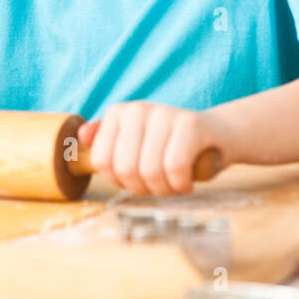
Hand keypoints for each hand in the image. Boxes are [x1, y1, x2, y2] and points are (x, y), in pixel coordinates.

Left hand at [77, 101, 226, 195]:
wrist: (216, 136)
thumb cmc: (170, 147)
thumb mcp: (135, 144)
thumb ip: (106, 142)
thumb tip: (82, 136)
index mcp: (119, 113)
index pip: (102, 162)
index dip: (119, 181)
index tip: (137, 179)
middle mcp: (138, 109)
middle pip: (125, 169)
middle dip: (143, 188)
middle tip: (159, 185)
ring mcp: (164, 113)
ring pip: (150, 171)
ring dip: (165, 189)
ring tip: (173, 183)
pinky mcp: (190, 124)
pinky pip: (175, 168)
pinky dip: (181, 184)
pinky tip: (187, 181)